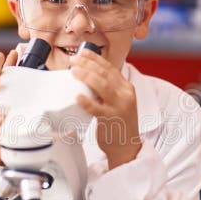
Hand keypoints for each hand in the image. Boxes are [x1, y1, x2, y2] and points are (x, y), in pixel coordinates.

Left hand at [70, 51, 141, 169]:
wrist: (127, 147)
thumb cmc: (118, 124)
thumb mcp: (117, 102)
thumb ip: (107, 90)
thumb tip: (88, 77)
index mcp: (126, 88)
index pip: (110, 68)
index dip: (96, 59)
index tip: (83, 53)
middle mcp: (125, 95)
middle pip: (105, 73)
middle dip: (88, 64)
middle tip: (73, 61)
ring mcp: (119, 107)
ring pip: (103, 86)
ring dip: (87, 76)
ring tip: (73, 72)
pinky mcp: (112, 119)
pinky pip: (97, 108)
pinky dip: (87, 101)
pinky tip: (77, 97)